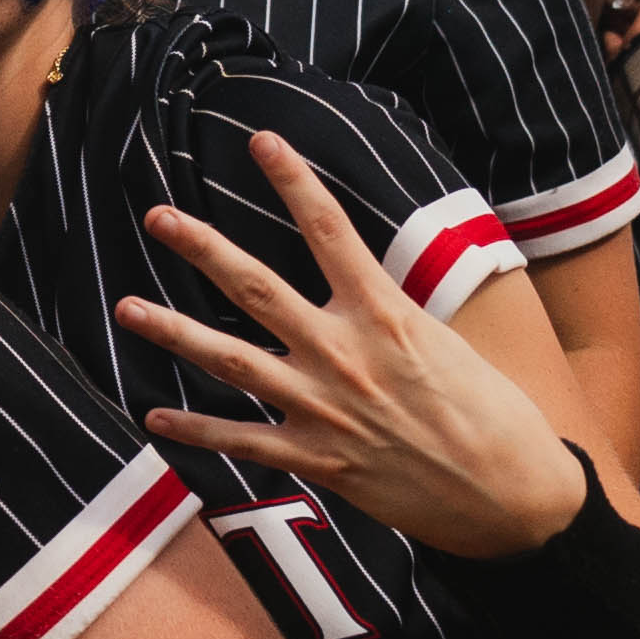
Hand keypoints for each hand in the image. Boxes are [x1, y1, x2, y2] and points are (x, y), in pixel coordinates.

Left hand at [116, 133, 582, 556]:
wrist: (512, 497)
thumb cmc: (494, 416)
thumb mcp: (449, 345)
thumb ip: (391, 317)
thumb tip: (362, 291)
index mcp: (387, 314)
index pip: (332, 231)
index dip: (295, 183)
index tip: (262, 141)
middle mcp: (346, 354)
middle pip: (258, 289)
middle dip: (204, 248)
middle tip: (157, 217)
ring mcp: (324, 408)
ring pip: (232, 361)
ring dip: (174, 332)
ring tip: (126, 308)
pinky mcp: (318, 461)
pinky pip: (242, 440)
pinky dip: (196, 429)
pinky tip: (154, 415)